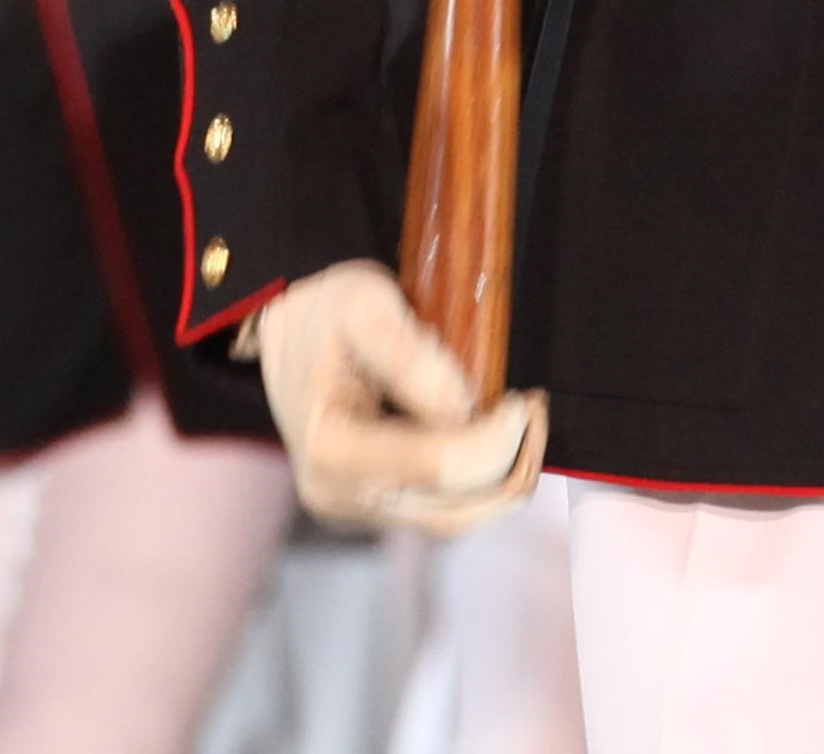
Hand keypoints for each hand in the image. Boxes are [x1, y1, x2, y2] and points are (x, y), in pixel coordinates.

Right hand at [255, 264, 545, 533]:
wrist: (287, 336)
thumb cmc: (324, 314)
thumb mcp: (364, 303)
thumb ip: (412, 355)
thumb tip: (466, 407)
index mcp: (330, 446)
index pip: (439, 465)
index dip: (497, 437)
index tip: (524, 398)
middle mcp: (338, 494)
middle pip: (454, 507)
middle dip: (512, 461)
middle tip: (535, 407)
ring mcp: (356, 509)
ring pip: (456, 520)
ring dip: (504, 478)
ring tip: (524, 425)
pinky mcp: (376, 508)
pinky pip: (444, 511)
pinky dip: (481, 482)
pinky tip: (495, 438)